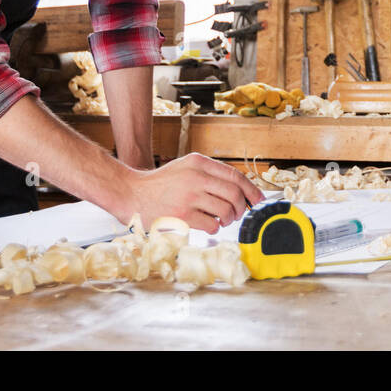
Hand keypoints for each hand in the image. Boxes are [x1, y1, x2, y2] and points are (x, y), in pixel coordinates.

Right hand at [116, 153, 264, 233]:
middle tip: (237, 213)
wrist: (132, 194)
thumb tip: (240, 190)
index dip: (252, 190)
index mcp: (199, 163)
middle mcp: (196, 177)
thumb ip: (210, 175)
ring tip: (221, 219)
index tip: (259, 200)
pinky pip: (213, 224)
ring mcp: (190, 196)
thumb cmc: (161, 184)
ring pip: (226, 210)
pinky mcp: (183, 216)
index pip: (235, 175)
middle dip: (242, 207)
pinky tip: (208, 224)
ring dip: (228, 218)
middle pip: (235, 194)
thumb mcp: (186, 168)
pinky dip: (215, 227)